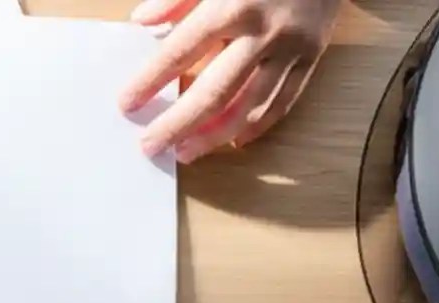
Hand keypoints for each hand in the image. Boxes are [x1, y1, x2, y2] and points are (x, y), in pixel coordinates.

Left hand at [119, 0, 339, 162]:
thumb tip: (143, 22)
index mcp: (232, 4)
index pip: (180, 51)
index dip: (151, 80)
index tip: (127, 104)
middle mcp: (262, 32)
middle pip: (214, 91)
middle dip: (178, 124)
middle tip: (151, 146)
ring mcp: (290, 48)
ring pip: (250, 106)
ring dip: (214, 136)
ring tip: (185, 152)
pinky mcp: (312, 57)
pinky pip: (283, 102)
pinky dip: (257, 126)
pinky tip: (233, 140)